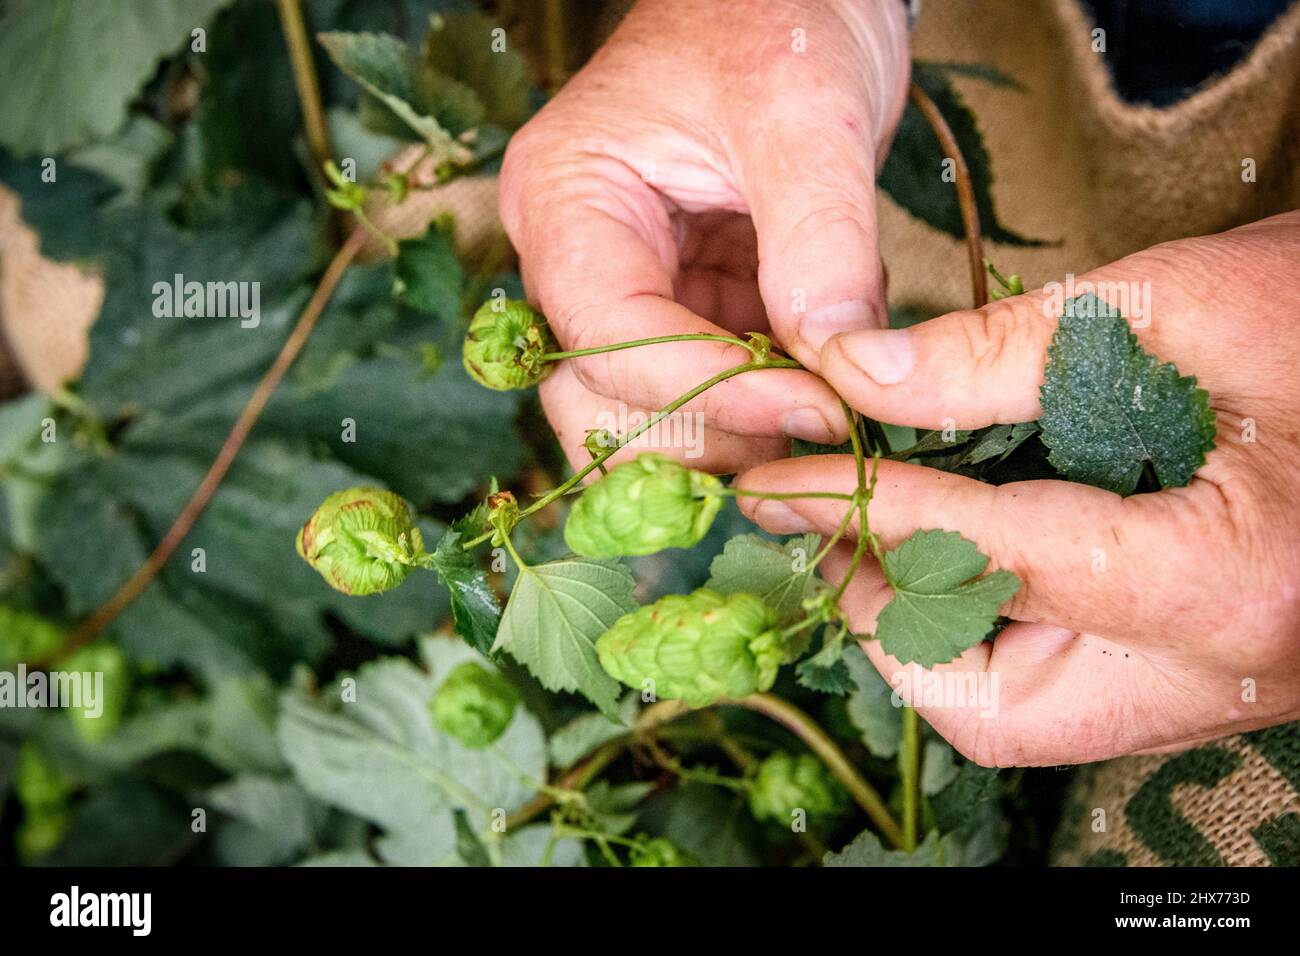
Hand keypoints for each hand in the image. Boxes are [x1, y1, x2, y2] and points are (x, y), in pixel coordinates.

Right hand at [498, 0, 909, 472]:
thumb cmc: (777, 19)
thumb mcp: (805, 117)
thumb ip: (820, 242)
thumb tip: (847, 366)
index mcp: (567, 201)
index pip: (609, 336)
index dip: (710, 388)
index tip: (818, 404)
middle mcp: (578, 260)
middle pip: (603, 401)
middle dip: (705, 433)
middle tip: (811, 430)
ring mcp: (630, 290)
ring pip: (648, 415)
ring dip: (732, 437)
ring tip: (823, 414)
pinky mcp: (685, 308)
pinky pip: (707, 392)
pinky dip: (762, 411)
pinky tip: (822, 388)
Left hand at [737, 212, 1299, 765]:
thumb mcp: (1182, 306)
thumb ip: (1006, 349)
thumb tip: (856, 370)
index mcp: (1228, 578)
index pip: (992, 561)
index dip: (870, 513)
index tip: (782, 480)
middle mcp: (1222, 671)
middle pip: (991, 708)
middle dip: (893, 622)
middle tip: (840, 526)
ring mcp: (1221, 690)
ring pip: (1020, 719)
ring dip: (932, 635)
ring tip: (888, 534)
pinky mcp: (1209, 675)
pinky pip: (1065, 689)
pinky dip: (990, 631)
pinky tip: (963, 548)